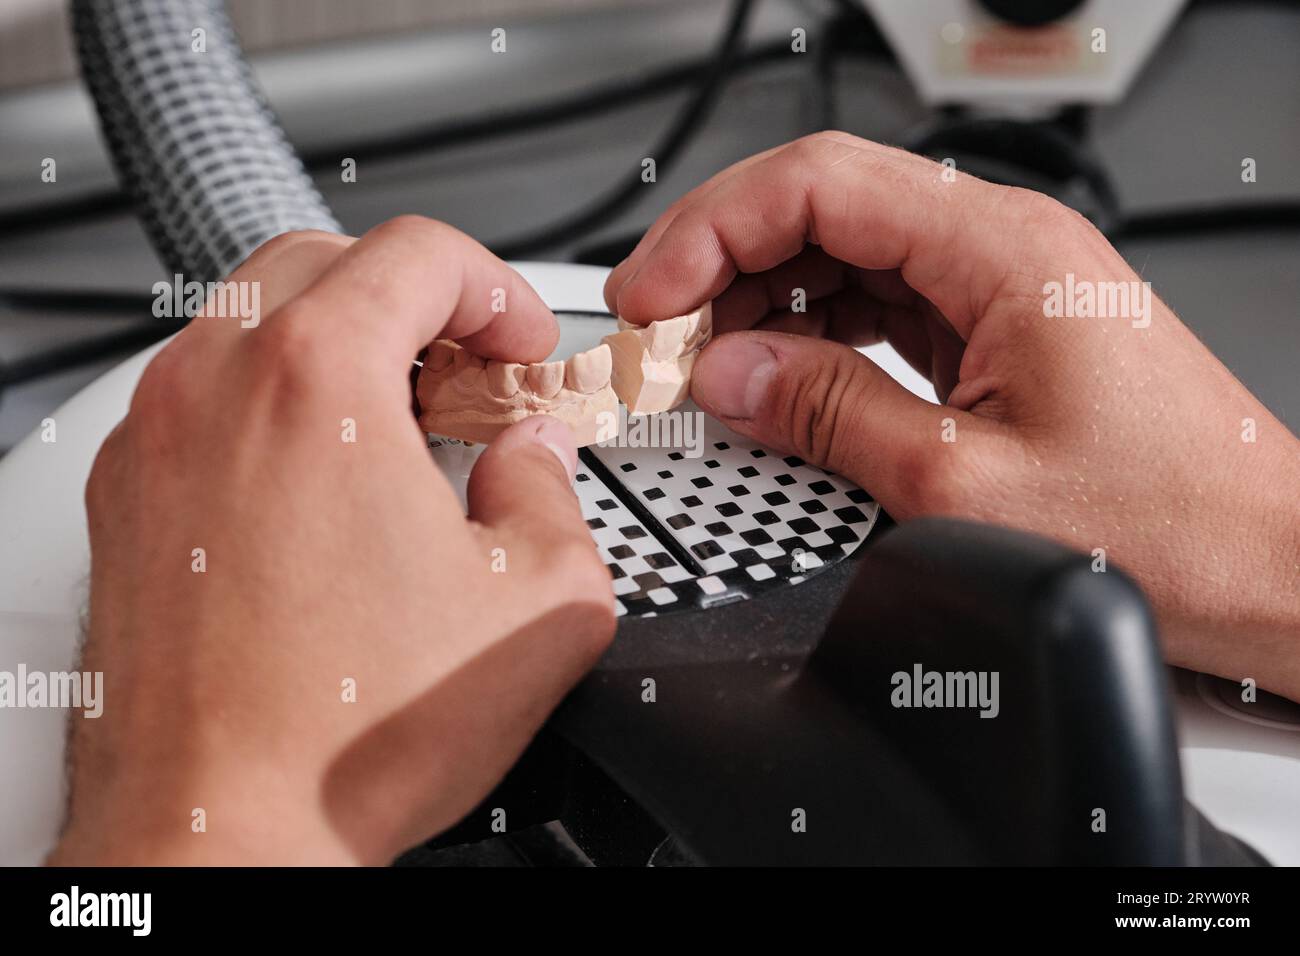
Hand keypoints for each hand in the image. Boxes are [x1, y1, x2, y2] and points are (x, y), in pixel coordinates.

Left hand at [51, 218, 614, 864]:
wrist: (216, 835)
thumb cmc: (343, 736)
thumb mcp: (537, 607)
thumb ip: (556, 497)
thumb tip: (533, 462)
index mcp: (316, 380)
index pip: (419, 253)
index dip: (497, 289)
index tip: (519, 343)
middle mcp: (215, 388)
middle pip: (326, 262)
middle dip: (415, 300)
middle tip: (466, 372)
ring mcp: (155, 441)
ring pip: (253, 323)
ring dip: (339, 347)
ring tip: (398, 427)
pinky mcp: (125, 500)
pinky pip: (203, 400)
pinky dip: (271, 405)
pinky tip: (323, 488)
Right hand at [605, 132, 1299, 699]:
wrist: (1264, 566)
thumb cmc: (1168, 522)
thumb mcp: (962, 483)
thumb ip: (830, 413)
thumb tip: (730, 374)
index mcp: (1003, 251)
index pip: (818, 184)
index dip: (712, 230)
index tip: (652, 294)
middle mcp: (1002, 249)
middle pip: (823, 207)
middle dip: (723, 261)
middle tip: (661, 335)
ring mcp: (998, 289)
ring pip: (844, 255)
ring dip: (761, 301)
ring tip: (705, 364)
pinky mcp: (994, 334)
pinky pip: (878, 307)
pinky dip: (812, 336)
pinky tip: (775, 378)